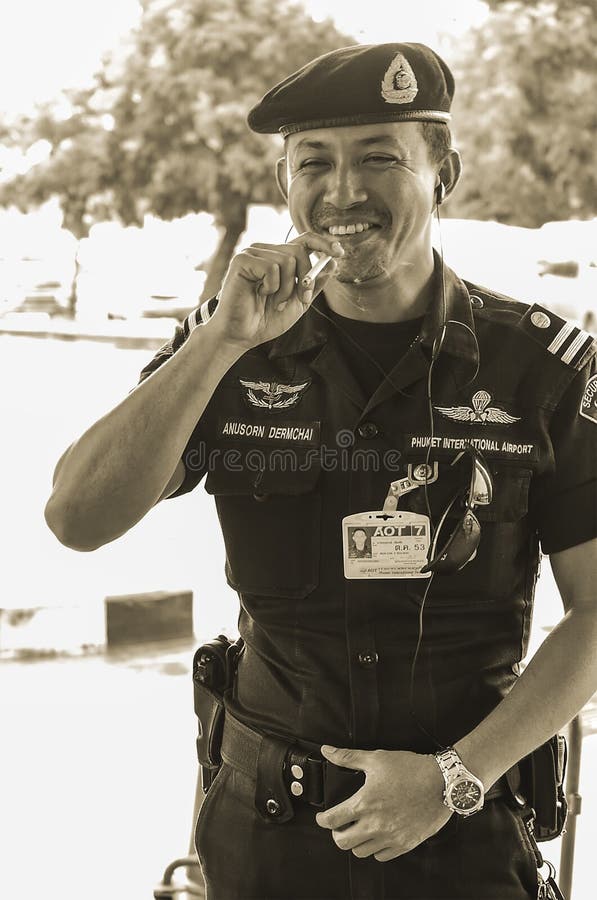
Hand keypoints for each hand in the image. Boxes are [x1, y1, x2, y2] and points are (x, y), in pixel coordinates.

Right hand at [208, 232, 343, 350]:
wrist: (241, 336)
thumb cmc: (265, 320)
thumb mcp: (297, 303)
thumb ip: (313, 284)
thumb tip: (332, 264)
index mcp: (277, 258)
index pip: (304, 240)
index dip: (323, 243)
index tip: (339, 253)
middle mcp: (264, 251)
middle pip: (298, 250)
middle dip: (305, 278)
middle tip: (301, 299)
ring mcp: (252, 253)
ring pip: (287, 259)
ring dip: (286, 288)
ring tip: (274, 302)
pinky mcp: (242, 260)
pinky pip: (271, 267)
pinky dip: (272, 286)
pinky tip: (259, 294)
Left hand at [315, 745, 450, 861]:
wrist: (442, 783)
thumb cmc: (410, 769)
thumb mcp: (376, 758)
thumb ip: (348, 757)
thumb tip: (327, 751)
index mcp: (365, 803)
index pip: (332, 820)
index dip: (322, 819)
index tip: (322, 817)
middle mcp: (375, 824)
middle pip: (343, 842)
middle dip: (336, 834)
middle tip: (339, 826)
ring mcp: (390, 837)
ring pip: (361, 852)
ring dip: (355, 843)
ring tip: (358, 831)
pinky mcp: (404, 844)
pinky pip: (381, 857)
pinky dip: (375, 850)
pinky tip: (376, 837)